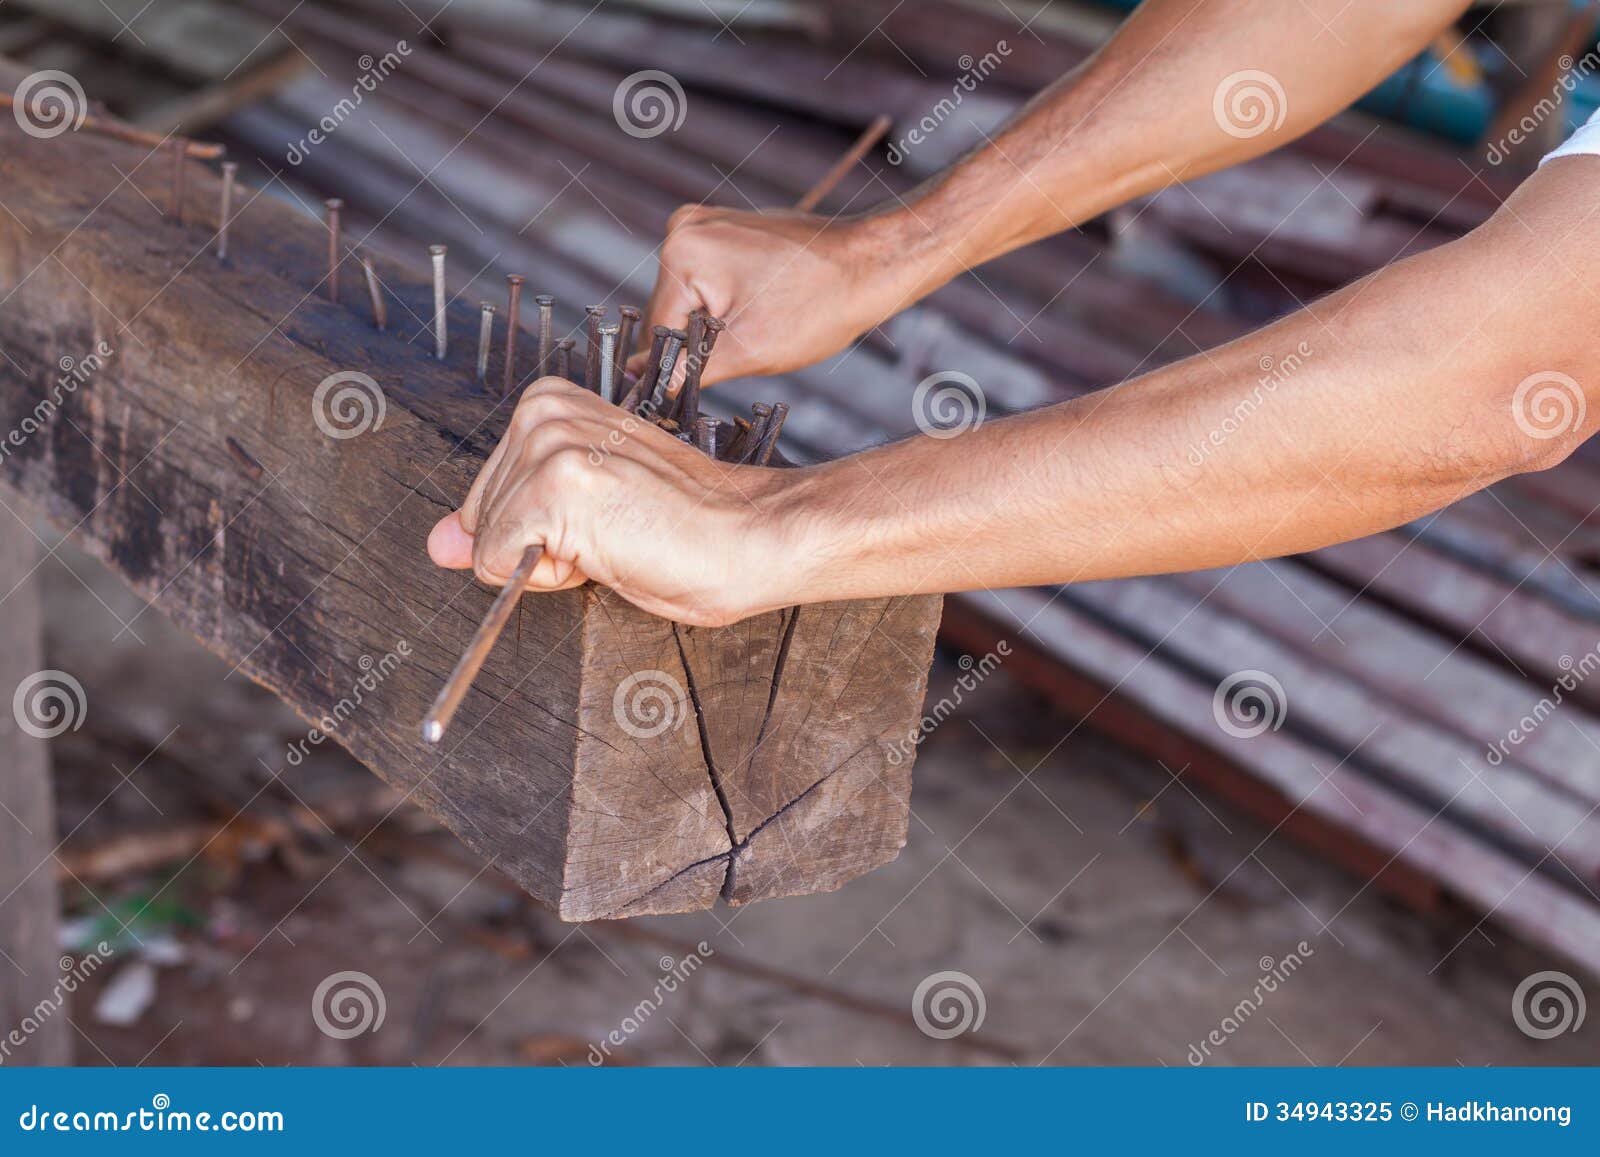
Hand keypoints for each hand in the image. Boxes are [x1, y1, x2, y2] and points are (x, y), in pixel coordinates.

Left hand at [426, 378, 801, 625]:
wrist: (751, 535)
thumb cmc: (686, 530)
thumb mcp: (580, 521)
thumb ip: (504, 523)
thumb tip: (438, 544)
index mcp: (547, 405)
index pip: (484, 497)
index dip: (536, 532)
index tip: (601, 521)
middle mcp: (541, 412)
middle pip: (477, 517)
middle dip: (534, 547)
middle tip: (613, 533)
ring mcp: (547, 444)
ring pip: (486, 542)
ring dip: (547, 563)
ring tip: (617, 536)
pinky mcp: (554, 484)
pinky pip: (498, 562)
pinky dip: (548, 577)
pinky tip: (608, 547)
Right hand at [629, 205, 913, 386]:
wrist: (872, 264)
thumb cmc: (820, 305)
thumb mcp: (747, 351)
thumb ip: (688, 370)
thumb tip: (643, 386)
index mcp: (682, 253)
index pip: (656, 332)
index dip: (674, 369)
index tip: (693, 394)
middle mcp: (683, 229)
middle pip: (668, 315)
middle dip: (696, 345)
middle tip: (743, 356)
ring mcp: (706, 225)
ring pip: (689, 303)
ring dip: (712, 329)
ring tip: (758, 331)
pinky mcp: (726, 232)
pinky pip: (708, 284)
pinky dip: (726, 308)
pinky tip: (761, 312)